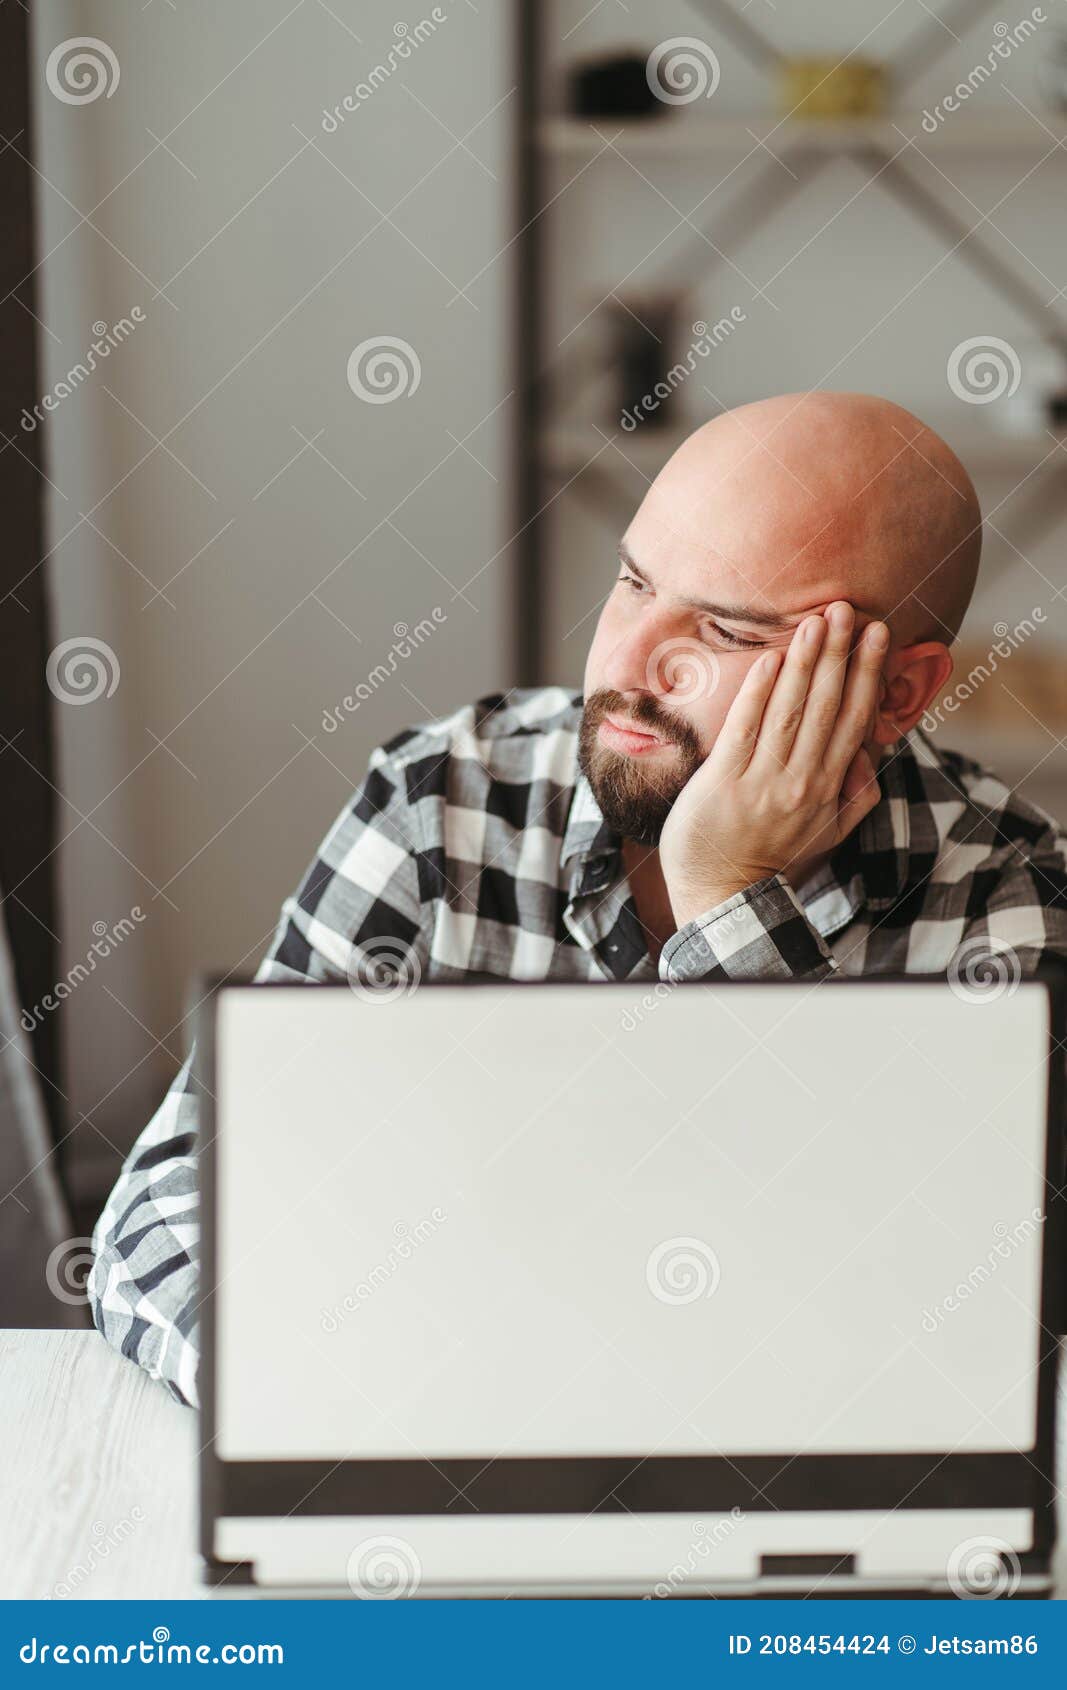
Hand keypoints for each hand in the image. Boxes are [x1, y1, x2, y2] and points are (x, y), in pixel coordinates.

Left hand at [658, 602, 887, 926]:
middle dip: (838, 655)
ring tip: (816, 622)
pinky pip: (746, 728)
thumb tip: (869, 755)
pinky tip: (770, 658)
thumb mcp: (827, 833)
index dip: (866, 674)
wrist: (722, 894)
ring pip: (790, 711)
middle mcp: (802, 781)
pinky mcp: (725, 782)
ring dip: (805, 662)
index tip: (876, 635)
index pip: (854, 719)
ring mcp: (763, 781)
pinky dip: (759, 692)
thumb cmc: (772, 857)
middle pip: (825, 706)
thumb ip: (855, 795)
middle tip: (848, 610)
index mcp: (829, 788)